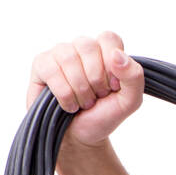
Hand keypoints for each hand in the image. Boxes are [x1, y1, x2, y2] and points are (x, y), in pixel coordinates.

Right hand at [26, 31, 143, 148]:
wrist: (80, 136)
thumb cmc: (103, 115)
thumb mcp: (130, 101)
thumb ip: (134, 77)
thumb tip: (117, 55)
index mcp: (105, 50)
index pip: (109, 38)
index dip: (111, 64)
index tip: (113, 87)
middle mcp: (82, 47)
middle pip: (88, 46)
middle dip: (95, 80)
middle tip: (96, 97)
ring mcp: (60, 53)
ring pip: (69, 58)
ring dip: (80, 89)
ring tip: (83, 103)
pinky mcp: (41, 64)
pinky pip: (51, 70)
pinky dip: (64, 94)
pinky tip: (68, 105)